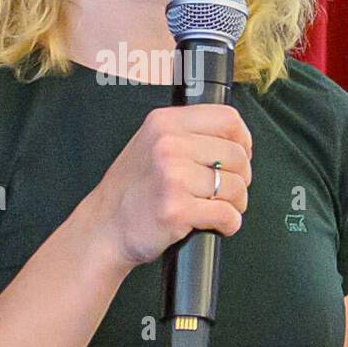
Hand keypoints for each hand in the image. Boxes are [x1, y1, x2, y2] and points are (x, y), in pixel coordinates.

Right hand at [89, 103, 252, 267]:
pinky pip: (226, 215)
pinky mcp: (176, 209)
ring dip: (236, 204)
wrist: (104, 228)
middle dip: (241, 178)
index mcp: (165, 123)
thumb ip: (187, 135)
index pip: (228, 118)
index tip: (240, 156)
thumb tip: (236, 141)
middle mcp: (168, 144)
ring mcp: (172, 176)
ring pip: (235, 186)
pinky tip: (216, 224)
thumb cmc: (131, 191)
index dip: (243, 140)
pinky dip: (229, 224)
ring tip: (219, 209)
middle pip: (237, 155)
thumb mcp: (151, 144)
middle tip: (227, 191)